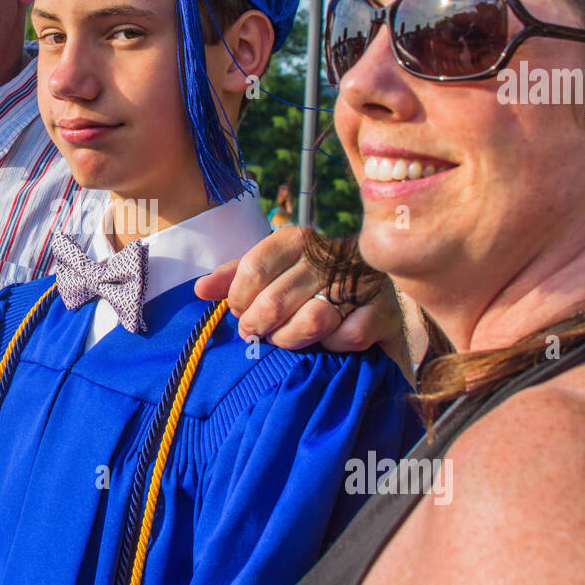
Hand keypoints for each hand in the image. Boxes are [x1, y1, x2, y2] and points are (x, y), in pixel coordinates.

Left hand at [194, 226, 412, 378]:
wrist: (373, 292)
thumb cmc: (310, 283)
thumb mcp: (271, 272)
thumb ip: (235, 277)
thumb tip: (200, 290)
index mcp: (297, 238)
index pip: (254, 268)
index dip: (238, 298)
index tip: (238, 311)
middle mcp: (330, 254)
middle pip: (277, 299)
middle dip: (259, 325)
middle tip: (256, 333)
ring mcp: (361, 281)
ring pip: (312, 320)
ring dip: (290, 338)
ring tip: (284, 340)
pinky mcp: (385, 309)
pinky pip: (350, 335)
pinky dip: (333, 345)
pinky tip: (327, 342)